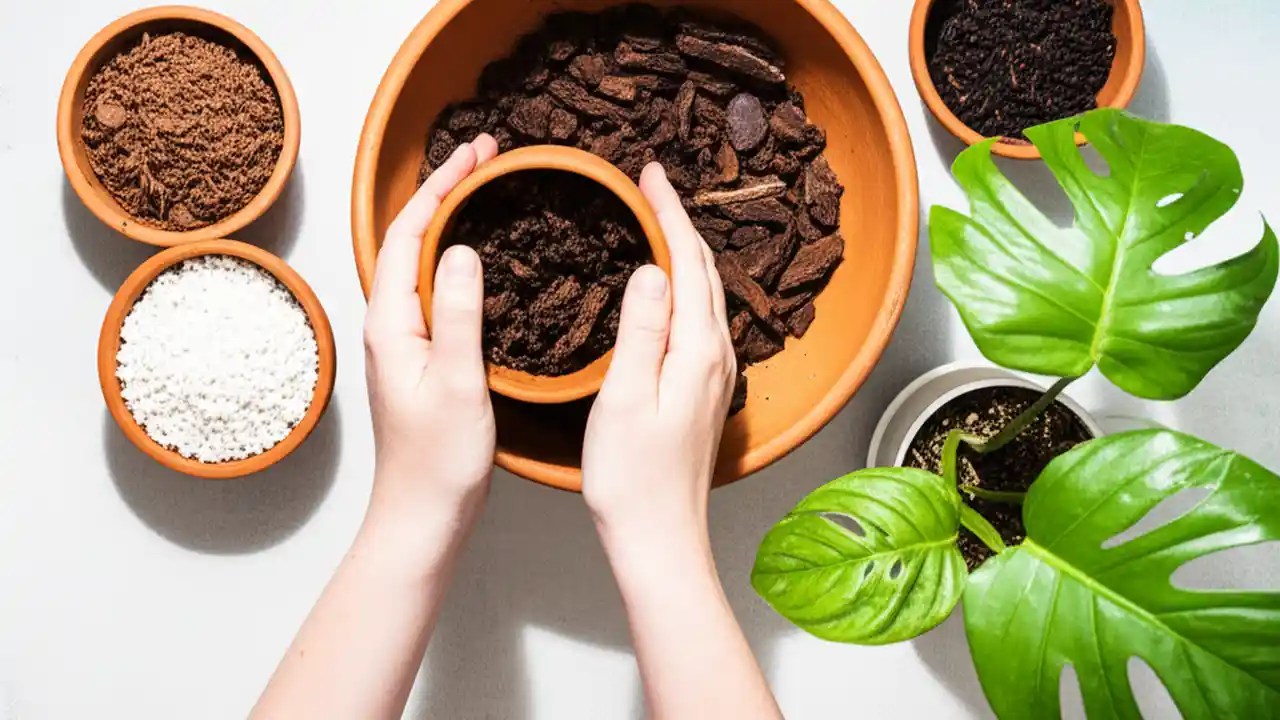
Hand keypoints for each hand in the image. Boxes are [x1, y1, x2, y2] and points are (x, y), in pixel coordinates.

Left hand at [363, 134, 499, 540]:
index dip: (441, 187)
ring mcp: (404, 344)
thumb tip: (458, 248)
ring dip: (451, 222)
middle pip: (411, 240)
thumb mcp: (457, 381)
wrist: (421, 517)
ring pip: (423, 264)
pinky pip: (435, 292)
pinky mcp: (421, 361)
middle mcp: (390, 327)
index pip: (409, 234)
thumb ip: (457, 312)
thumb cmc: (438, 462)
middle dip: (446, 193)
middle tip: (487, 159)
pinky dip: (457, 261)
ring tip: (485, 191)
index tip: (476, 155)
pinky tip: (482, 261)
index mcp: (392, 324)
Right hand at [582, 163, 736, 548]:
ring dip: (685, 252)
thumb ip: (642, 330)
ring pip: (706, 294)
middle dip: (679, 222)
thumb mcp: (624, 399)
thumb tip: (654, 269)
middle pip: (705, 272)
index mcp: (697, 351)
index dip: (668, 214)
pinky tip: (668, 288)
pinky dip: (686, 286)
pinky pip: (701, 319)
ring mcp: (716, 375)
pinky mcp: (706, 392)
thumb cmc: (632, 479)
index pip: (688, 263)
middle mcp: (717, 357)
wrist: (659, 538)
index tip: (648, 175)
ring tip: (657, 221)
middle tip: (650, 185)